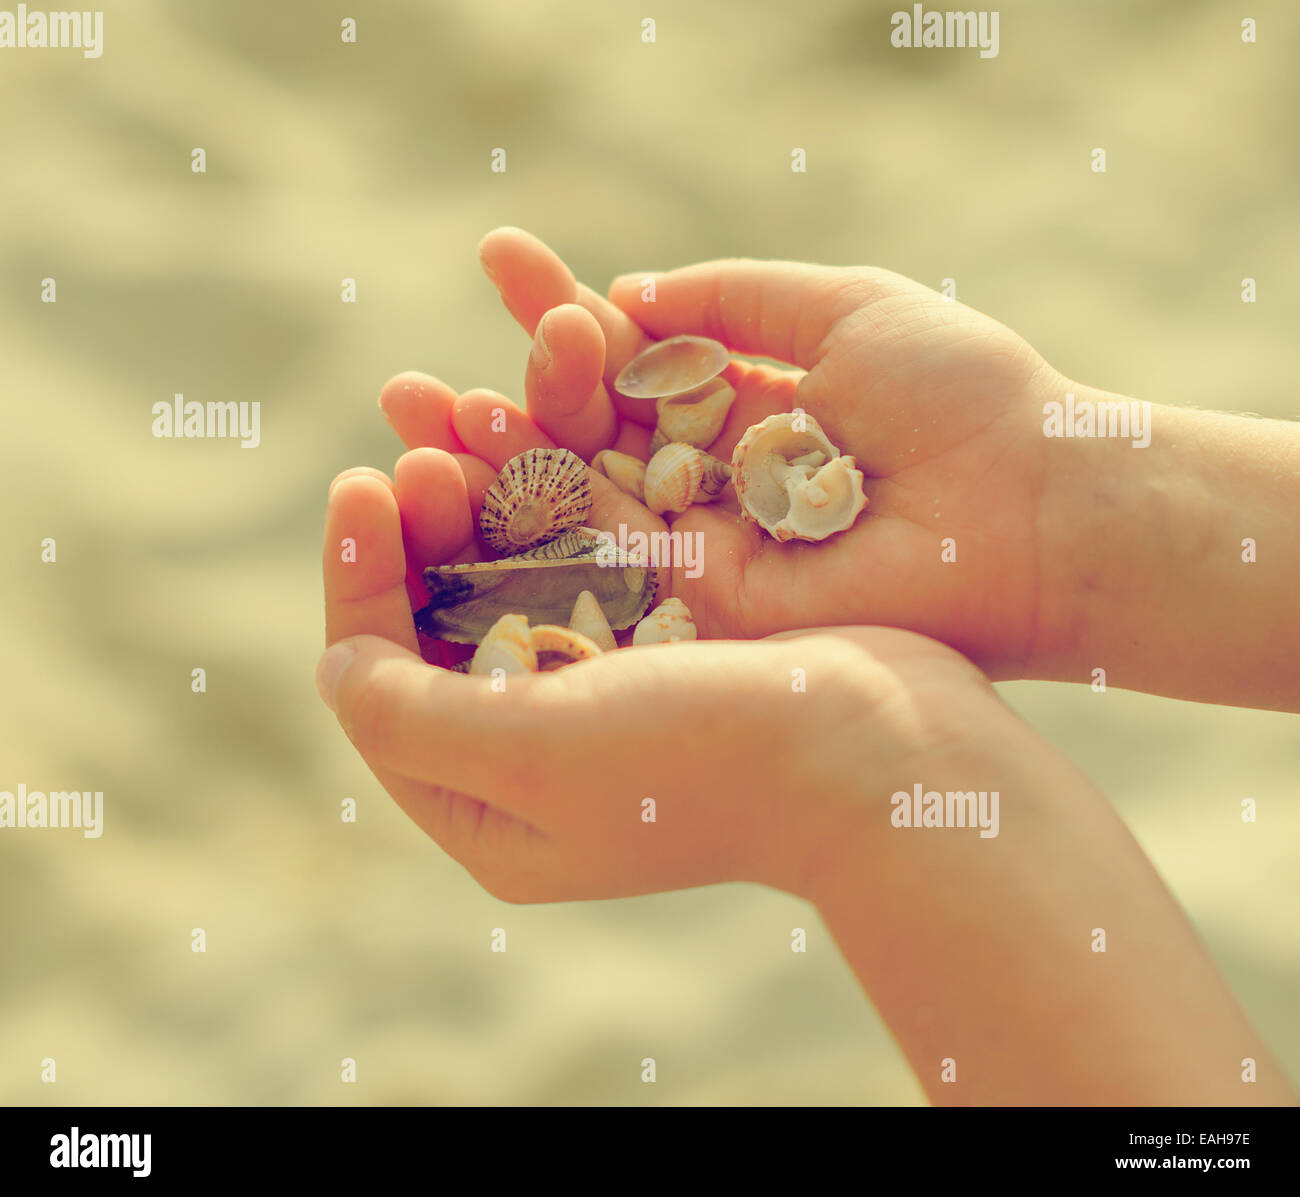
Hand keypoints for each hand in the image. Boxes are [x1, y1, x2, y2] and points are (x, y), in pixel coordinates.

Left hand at [318, 465, 1003, 901]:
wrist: (886, 752)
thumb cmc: (713, 761)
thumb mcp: (537, 754)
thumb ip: (413, 721)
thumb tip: (333, 671)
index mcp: (492, 810)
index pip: (382, 684)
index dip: (359, 581)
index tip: (362, 482)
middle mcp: (537, 757)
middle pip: (442, 628)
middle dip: (422, 530)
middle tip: (419, 442)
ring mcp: (604, 699)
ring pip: (510, 581)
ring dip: (484, 497)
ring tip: (465, 408)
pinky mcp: (662, 645)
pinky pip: (582, 560)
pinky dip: (556, 497)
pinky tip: (541, 426)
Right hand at [380, 228, 1074, 680]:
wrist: (1032, 508)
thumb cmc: (960, 395)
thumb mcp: (841, 308)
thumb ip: (729, 299)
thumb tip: (623, 292)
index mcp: (745, 403)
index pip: (629, 356)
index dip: (560, 311)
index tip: (495, 256)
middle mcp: (712, 478)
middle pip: (584, 438)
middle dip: (498, 402)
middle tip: (401, 382)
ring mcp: (708, 544)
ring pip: (581, 502)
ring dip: (496, 462)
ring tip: (410, 414)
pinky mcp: (713, 603)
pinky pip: (610, 554)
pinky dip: (541, 519)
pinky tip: (472, 479)